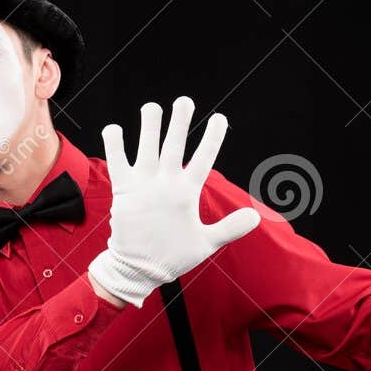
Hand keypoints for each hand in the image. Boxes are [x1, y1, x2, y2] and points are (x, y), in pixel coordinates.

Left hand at [88, 97, 260, 307]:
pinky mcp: (122, 190)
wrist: (138, 269)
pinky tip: (114, 128)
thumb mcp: (206, 243)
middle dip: (180, 122)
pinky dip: (114, 146)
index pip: (204, 159)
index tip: (219, 118)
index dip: (213, 137)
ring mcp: (142, 185)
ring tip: (152, 107)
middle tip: (184, 101)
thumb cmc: (173, 256)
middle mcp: (164, 184)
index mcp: (186, 194)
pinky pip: (116, 162)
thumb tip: (256, 217)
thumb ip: (231, 227)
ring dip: (149, 126)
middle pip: (174, 146)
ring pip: (146, 148)